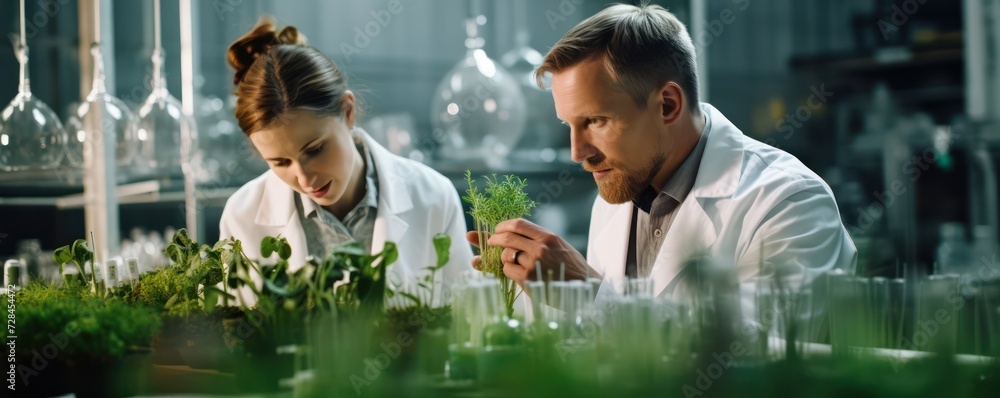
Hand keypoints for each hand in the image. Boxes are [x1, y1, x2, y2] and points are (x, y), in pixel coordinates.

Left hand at [466, 218, 600, 285]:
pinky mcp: (528, 279)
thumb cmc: (569, 266)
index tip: (497, 229)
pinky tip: (517, 273)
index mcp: (548, 236)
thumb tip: (508, 232)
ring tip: (511, 261)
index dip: (502, 225)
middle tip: (490, 243)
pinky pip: (507, 270)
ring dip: (503, 258)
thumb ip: (536, 238)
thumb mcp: (557, 245)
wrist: (584, 288)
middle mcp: (540, 247)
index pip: (518, 224)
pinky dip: (507, 271)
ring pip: (506, 255)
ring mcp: (533, 263)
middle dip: (494, 240)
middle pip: (507, 238)